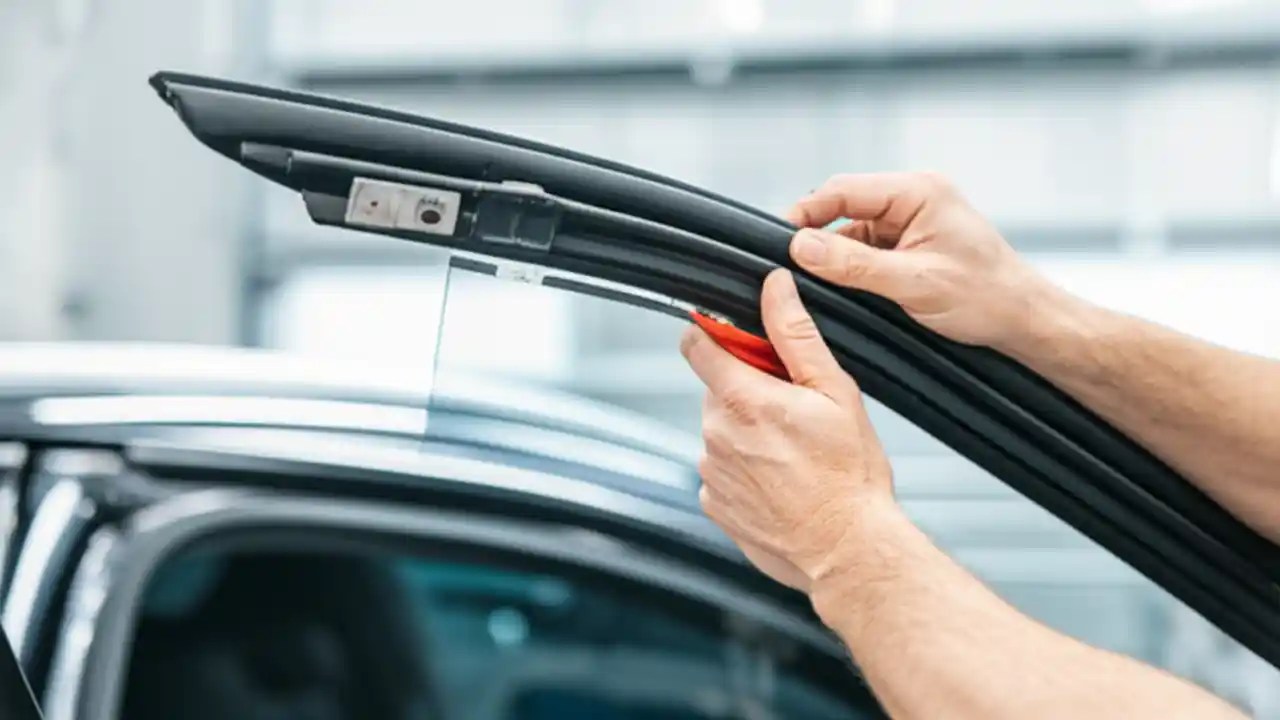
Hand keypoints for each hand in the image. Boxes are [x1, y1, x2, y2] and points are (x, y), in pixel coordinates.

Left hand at [680, 269, 894, 591]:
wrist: (847, 551)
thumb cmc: (849, 476)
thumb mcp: (834, 391)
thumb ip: (796, 335)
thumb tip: (775, 288)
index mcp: (742, 399)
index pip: (697, 343)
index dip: (716, 334)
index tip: (740, 341)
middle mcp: (715, 434)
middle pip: (717, 389)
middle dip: (748, 389)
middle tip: (794, 409)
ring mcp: (711, 472)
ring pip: (721, 430)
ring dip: (748, 431)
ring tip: (794, 453)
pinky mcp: (715, 504)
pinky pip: (723, 469)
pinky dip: (745, 468)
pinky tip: (781, 480)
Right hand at [787, 172, 1057, 350]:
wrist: (1021, 318)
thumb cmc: (985, 297)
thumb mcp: (912, 283)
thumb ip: (853, 264)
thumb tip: (802, 248)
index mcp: (918, 191)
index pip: (844, 189)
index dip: (806, 213)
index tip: (780, 241)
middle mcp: (913, 196)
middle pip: (843, 205)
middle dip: (818, 235)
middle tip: (794, 267)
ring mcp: (910, 218)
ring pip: (851, 228)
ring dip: (836, 255)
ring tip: (825, 284)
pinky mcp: (908, 241)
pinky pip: (865, 246)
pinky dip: (851, 265)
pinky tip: (846, 287)